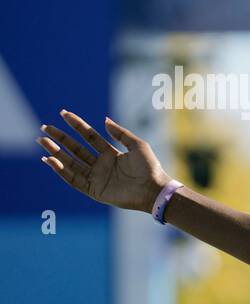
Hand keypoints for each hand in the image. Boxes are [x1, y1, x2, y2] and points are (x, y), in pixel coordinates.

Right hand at [37, 110, 172, 213]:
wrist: (154, 189)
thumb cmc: (150, 168)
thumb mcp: (137, 145)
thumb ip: (120, 133)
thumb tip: (104, 120)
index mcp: (111, 154)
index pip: (89, 137)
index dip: (76, 125)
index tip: (63, 113)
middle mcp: (101, 165)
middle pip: (76, 149)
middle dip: (60, 139)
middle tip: (45, 128)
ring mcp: (96, 178)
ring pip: (71, 163)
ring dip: (56, 153)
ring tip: (43, 142)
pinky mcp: (93, 190)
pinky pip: (73, 179)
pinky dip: (61, 170)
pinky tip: (51, 159)